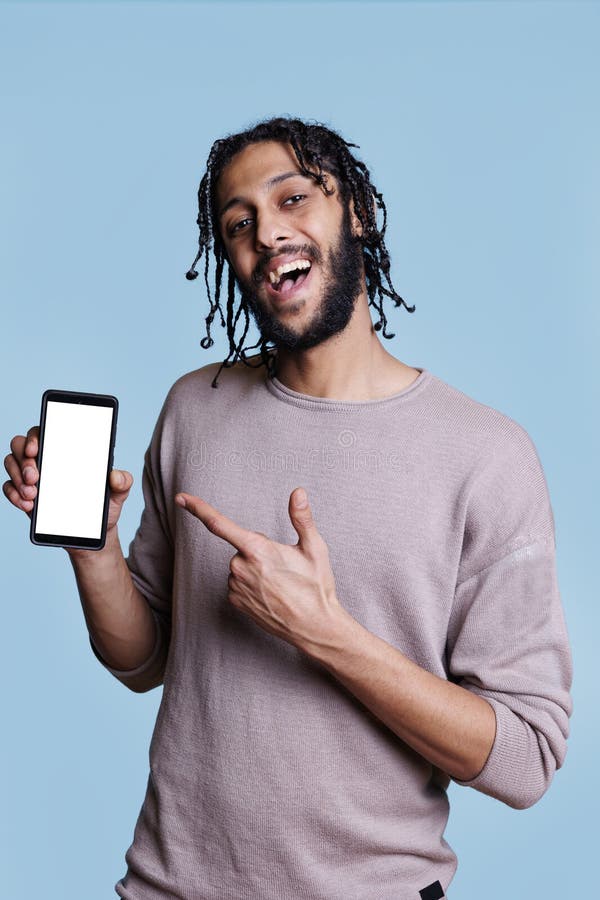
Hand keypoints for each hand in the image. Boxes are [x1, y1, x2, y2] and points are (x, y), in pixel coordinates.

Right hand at [3, 425, 133, 533]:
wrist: (94, 533)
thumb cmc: (103, 505)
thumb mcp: (118, 492)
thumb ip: (123, 482)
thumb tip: (115, 475)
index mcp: (66, 451)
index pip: (44, 432)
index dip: (34, 436)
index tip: (35, 449)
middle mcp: (46, 459)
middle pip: (20, 445)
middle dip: (23, 460)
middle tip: (36, 478)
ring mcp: (33, 476)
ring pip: (11, 463)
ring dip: (17, 477)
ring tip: (33, 495)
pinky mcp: (25, 495)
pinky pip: (9, 487)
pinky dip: (13, 494)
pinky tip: (27, 504)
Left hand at [174, 487, 343, 652]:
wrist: (314, 626)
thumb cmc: (316, 586)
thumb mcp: (314, 548)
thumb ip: (302, 518)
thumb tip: (298, 492)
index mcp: (256, 550)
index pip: (219, 524)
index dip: (198, 509)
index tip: (180, 498)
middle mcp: (240, 568)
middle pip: (242, 546)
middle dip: (259, 549)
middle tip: (284, 565)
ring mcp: (235, 587)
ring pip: (240, 565)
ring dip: (255, 568)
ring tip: (280, 582)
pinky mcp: (235, 602)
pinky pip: (238, 583)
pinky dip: (251, 584)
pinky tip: (271, 593)